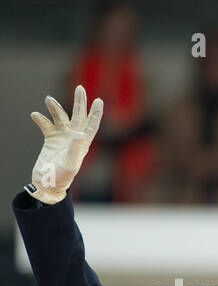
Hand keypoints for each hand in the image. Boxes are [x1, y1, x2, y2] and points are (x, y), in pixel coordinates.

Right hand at [28, 85, 102, 203]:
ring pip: (60, 117)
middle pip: (78, 116)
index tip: (99, 101)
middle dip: (80, 102)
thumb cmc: (62, 177)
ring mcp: (62, 137)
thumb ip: (76, 149)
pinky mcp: (50, 138)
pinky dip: (41, 119)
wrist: (47, 183)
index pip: (91, 126)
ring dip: (55, 108)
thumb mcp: (70, 164)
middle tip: (80, 88)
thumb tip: (81, 133)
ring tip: (48, 100)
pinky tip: (35, 115)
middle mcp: (74, 137)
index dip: (96, 114)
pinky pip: (46, 125)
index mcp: (83, 144)